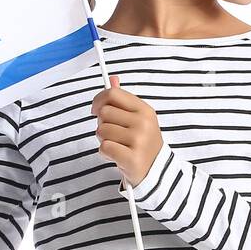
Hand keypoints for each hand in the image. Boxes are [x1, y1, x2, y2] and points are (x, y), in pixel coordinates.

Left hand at [91, 74, 162, 188]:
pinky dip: (105, 153)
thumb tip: (113, 79)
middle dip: (102, 124)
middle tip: (112, 134)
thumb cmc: (142, 142)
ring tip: (116, 145)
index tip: (95, 110)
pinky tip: (116, 156)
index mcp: (144, 110)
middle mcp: (143, 123)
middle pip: (104, 113)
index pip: (113, 94)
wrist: (155, 170)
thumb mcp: (137, 118)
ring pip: (101, 131)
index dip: (99, 100)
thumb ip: (123, 100)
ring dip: (103, 140)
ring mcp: (139, 140)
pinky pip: (104, 147)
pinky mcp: (132, 158)